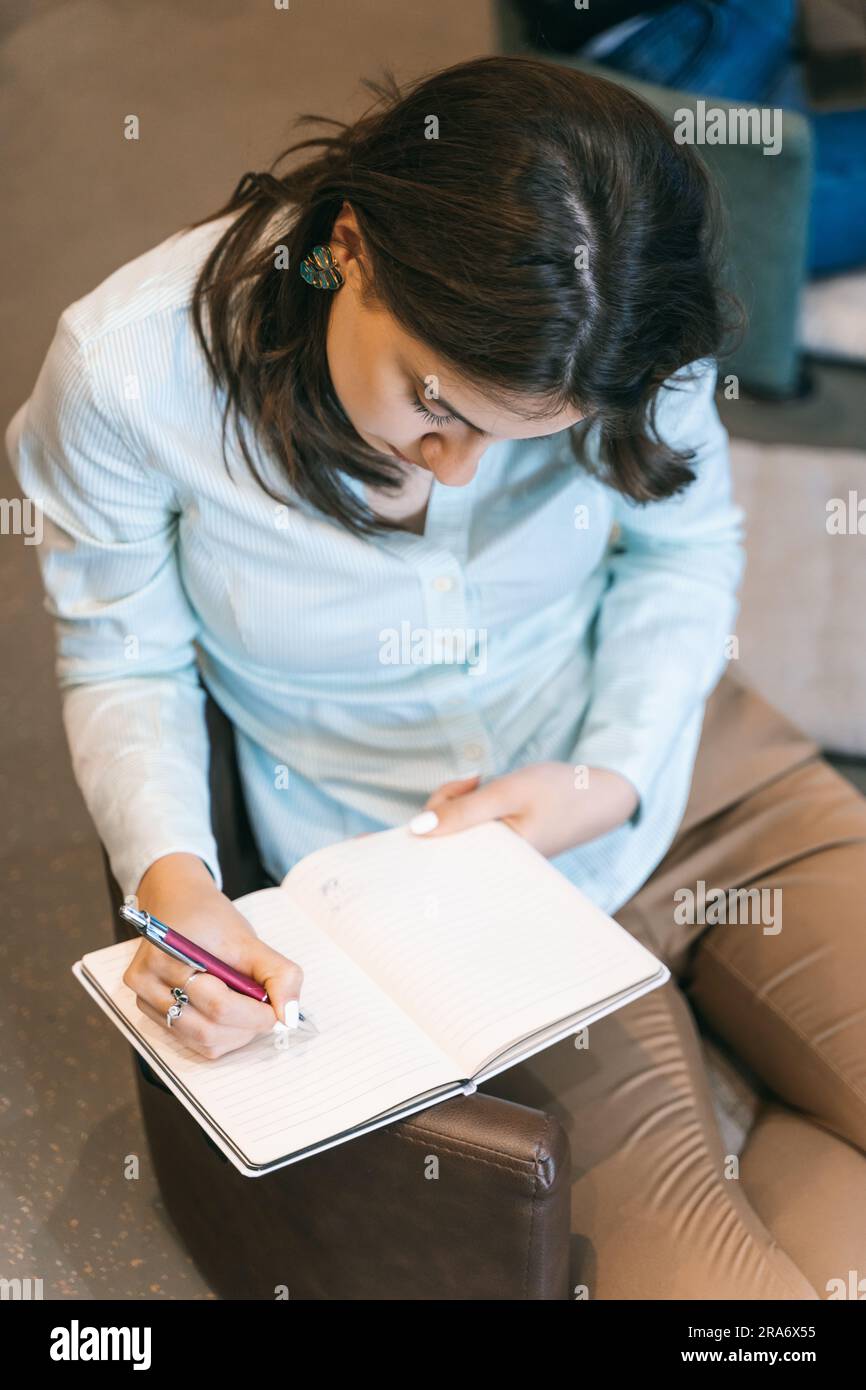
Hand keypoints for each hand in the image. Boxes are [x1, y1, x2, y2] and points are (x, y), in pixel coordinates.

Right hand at [123, 853, 302, 1059]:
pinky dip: (220, 1035)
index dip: (255, 1014)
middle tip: (267, 1011)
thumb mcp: (249, 939)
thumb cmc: (211, 920)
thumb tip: (289, 1017)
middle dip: (247, 1026)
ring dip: (235, 1034)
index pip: (218, 1004)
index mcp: (167, 956)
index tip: (277, 1011)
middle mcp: (146, 983)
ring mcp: (143, 1001)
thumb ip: (277, 974)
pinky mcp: (149, 1013)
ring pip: (201, 1041)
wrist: (178, 905)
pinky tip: (230, 1015)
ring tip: (249, 1009)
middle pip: (208, 1028)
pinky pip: (192, 1042)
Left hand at [409, 762, 638, 857]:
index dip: (430, 822)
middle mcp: (492, 867)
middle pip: (441, 839)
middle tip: (473, 780)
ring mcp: (494, 856)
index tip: (444, 798)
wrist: (599, 793)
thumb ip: (463, 810)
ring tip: (480, 781)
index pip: (440, 854)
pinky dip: (469, 804)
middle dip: (446, 803)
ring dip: (457, 800)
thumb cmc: (560, 792)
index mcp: (496, 865)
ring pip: (452, 828)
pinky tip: (483, 789)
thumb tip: (417, 829)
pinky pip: (467, 826)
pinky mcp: (497, 845)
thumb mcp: (508, 792)